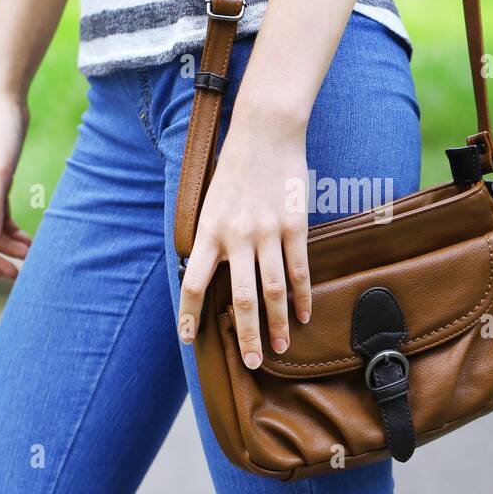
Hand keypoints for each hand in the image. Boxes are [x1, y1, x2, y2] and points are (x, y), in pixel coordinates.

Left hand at [177, 103, 312, 367]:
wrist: (264, 131)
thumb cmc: (234, 166)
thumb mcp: (210, 201)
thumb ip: (211, 238)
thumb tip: (208, 272)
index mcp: (209, 231)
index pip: (193, 282)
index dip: (190, 313)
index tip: (189, 338)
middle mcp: (237, 236)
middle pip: (241, 298)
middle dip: (246, 334)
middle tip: (251, 362)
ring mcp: (268, 232)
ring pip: (273, 289)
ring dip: (278, 323)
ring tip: (281, 347)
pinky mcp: (294, 224)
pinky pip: (298, 269)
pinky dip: (301, 295)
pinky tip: (303, 314)